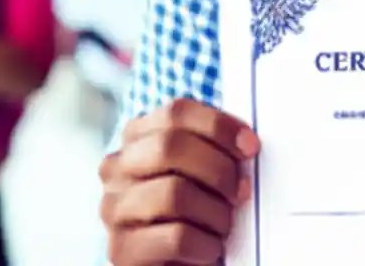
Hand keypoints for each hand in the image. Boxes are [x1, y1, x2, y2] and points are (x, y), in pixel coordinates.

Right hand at [100, 98, 260, 264]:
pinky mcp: (122, 249)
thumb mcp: (197, 173)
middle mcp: (117, 169)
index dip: (218, 125)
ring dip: (215, 213)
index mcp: (136, 139)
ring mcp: (114, 208)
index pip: (176, 113)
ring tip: (222, 226)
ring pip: (174, 193)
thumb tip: (245, 142)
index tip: (249, 145)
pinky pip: (177, 238)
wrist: (175, 262)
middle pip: (170, 146)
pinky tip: (209, 248)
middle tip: (241, 190)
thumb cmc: (190, 214)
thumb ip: (210, 150)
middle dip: (218, 168)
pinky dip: (206, 244)